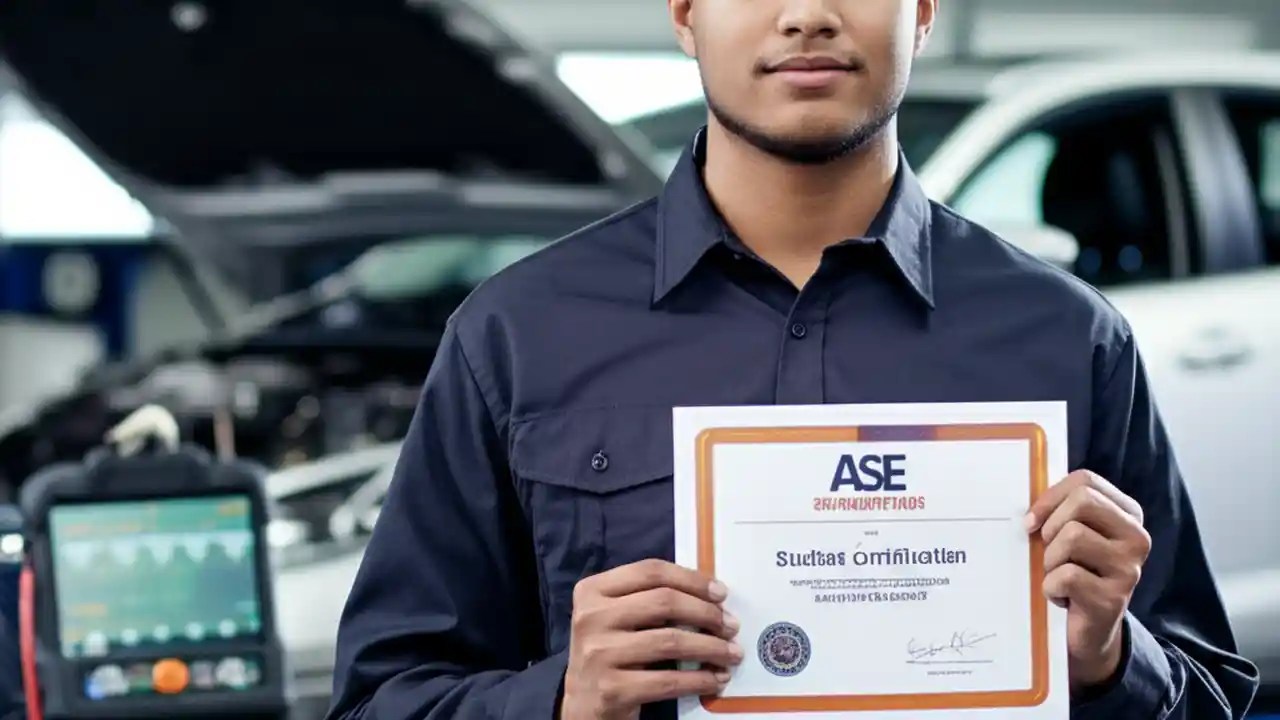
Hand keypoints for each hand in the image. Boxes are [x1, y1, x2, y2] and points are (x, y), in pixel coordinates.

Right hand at [560, 559, 743, 719]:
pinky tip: (715, 679)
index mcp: (592, 590)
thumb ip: (646, 598)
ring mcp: (599, 654)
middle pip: (664, 602)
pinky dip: (699, 679)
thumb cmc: (609, 650)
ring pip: (670, 641)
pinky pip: (668, 681)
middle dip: (707, 613)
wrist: (583, 702)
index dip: (691, 579)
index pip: (650, 571)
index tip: (720, 593)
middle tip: (731, 625)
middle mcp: (591, 618)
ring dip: (711, 647)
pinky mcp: (612, 690)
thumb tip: (709, 595)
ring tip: (732, 653)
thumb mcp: (615, 615)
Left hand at [1025, 470, 1150, 692]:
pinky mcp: (1114, 598)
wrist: (1086, 631)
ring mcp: (1129, 568)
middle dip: (1052, 527)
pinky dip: (1051, 588)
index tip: (1032, 520)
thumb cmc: (1071, 573)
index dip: (1050, 497)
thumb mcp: (1067, 535)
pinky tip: (1062, 598)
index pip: (1085, 481)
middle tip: (1050, 553)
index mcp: (1127, 514)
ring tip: (1059, 577)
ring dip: (1050, 560)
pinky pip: (1065, 576)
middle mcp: (1136, 537)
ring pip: (1071, 536)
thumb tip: (1026, 498)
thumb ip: (1057, 511)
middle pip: (1082, 501)